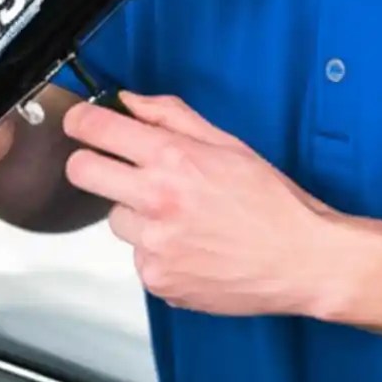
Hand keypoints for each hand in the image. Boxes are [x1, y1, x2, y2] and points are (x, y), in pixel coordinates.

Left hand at [62, 92, 357, 316]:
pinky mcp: (157, 279)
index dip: (81, 121)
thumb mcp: (227, 144)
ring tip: (182, 219)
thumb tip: (129, 101)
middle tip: (112, 168)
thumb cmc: (273, 203)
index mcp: (174, 159)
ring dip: (137, 215)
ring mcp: (154, 244)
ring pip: (116, 219)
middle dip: (90, 164)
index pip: (98, 129)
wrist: (302, 260)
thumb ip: (171, 117)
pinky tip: (192, 248)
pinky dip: (157, 252)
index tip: (79, 123)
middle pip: (82, 172)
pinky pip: (138, 256)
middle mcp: (158, 200)